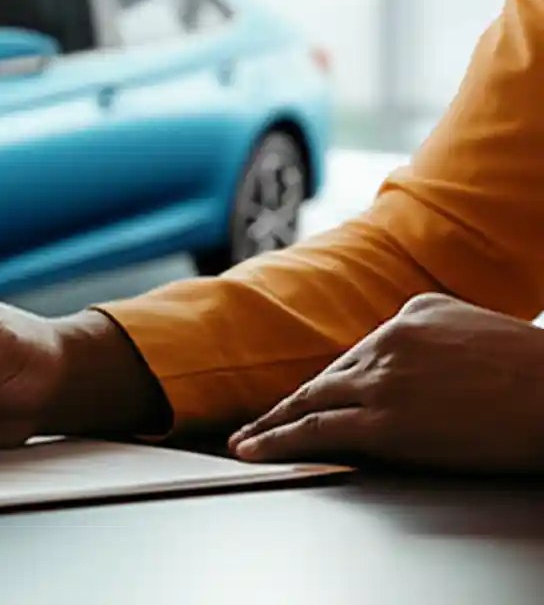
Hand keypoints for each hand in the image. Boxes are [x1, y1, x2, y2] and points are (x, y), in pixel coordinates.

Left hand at [229, 293, 543, 472]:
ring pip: (311, 402)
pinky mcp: (385, 421)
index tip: (305, 399)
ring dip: (272, 423)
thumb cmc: (537, 373)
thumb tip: (405, 362)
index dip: (328, 385)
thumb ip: (432, 338)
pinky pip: (317, 430)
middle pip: (326, 377)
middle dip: (288, 404)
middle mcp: (389, 339)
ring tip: (245, 440)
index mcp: (412, 312)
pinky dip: (277, 439)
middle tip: (253, 422)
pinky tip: (256, 447)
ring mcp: (384, 380)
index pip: (358, 355)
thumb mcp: (476, 328)